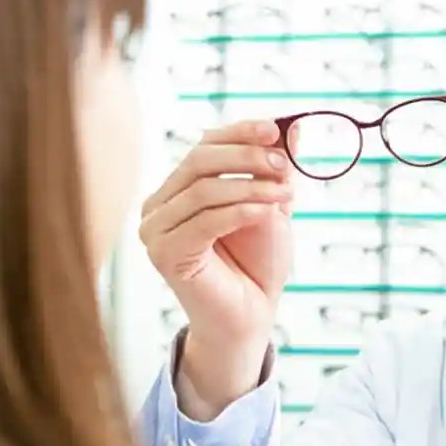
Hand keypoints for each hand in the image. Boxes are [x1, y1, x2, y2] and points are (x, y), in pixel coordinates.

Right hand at [139, 120, 294, 417]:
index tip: (275, 129)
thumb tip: (291, 127)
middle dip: (247, 157)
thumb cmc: (256, 265)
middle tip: (284, 164)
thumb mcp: (270, 206)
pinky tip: (268, 212)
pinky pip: (204, 222)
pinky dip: (240, 211)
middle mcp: (158, 206)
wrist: (249, 318)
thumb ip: (273, 170)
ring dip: (250, 186)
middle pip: (199, 161)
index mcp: (177, 190)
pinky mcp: (163, 254)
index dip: (239, 132)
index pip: (204, 146)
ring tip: (286, 194)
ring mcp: (155, 231)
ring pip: (202, 190)